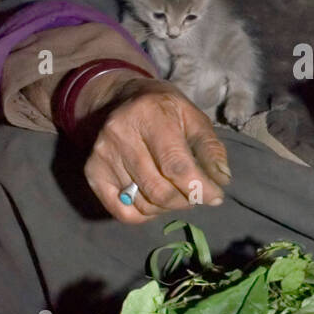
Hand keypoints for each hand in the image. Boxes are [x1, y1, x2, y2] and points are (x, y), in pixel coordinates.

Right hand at [72, 72, 231, 223]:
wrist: (124, 99)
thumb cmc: (166, 111)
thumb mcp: (194, 118)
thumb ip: (210, 148)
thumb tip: (220, 180)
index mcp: (150, 115)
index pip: (176, 165)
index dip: (199, 187)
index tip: (215, 197)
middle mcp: (120, 134)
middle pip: (159, 189)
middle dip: (185, 200)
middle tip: (195, 195)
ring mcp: (102, 154)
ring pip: (143, 203)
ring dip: (167, 208)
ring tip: (177, 193)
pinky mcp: (92, 172)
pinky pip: (121, 212)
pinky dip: (145, 215)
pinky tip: (155, 201)